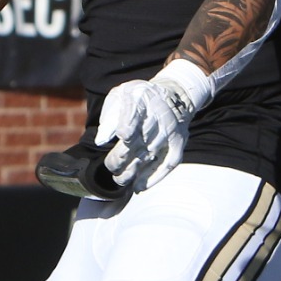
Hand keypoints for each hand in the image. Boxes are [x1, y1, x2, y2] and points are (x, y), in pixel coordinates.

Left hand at [95, 63, 209, 191]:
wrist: (174, 94)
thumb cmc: (139, 98)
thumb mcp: (121, 96)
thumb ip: (110, 117)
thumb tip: (101, 141)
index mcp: (142, 99)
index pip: (134, 115)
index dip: (128, 127)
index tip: (122, 137)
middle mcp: (159, 116)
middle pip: (140, 141)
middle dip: (123, 158)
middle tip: (111, 168)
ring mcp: (170, 131)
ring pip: (151, 155)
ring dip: (134, 171)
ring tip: (120, 180)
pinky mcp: (179, 142)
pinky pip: (168, 163)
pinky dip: (154, 177)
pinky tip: (140, 186)